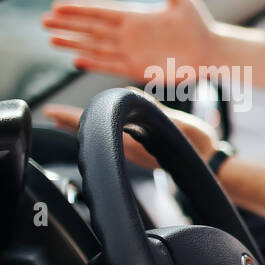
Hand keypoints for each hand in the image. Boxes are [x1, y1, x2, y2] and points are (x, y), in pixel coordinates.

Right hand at [41, 0, 217, 79]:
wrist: (213, 52)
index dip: (78, 9)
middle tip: (44, 21)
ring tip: (53, 40)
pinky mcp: (140, 69)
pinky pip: (112, 66)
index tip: (57, 6)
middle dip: (68, 25)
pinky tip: (77, 60)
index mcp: (135, 15)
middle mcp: (129, 34)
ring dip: (75, 43)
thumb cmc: (200, 24)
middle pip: (91, 28)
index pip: (100, 10)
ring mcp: (133, 52)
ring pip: (96, 47)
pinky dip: (95, 64)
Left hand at [42, 101, 218, 170]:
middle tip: (51, 113)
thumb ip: (158, 111)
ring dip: (82, 129)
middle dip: (71, 122)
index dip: (74, 118)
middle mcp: (132, 149)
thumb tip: (133, 97)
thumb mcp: (183, 124)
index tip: (53, 112)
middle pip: (95, 133)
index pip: (98, 125)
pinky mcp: (141, 155)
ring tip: (65, 121)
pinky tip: (96, 131)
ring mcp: (136, 154)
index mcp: (137, 140)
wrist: (213, 168)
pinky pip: (112, 142)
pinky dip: (99, 134)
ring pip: (101, 139)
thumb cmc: (201, 147)